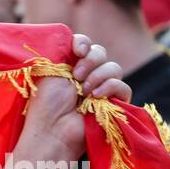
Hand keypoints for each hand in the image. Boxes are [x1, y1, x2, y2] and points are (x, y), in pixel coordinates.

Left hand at [16, 34, 129, 164]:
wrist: (52, 130)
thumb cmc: (46, 104)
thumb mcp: (49, 72)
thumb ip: (61, 51)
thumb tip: (74, 38)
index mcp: (69, 67)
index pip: (85, 45)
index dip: (83, 43)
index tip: (78, 49)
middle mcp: (86, 76)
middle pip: (101, 52)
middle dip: (90, 60)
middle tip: (76, 76)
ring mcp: (101, 90)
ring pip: (114, 68)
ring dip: (98, 76)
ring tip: (83, 91)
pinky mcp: (113, 104)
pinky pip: (123, 87)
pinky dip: (111, 88)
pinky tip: (95, 97)